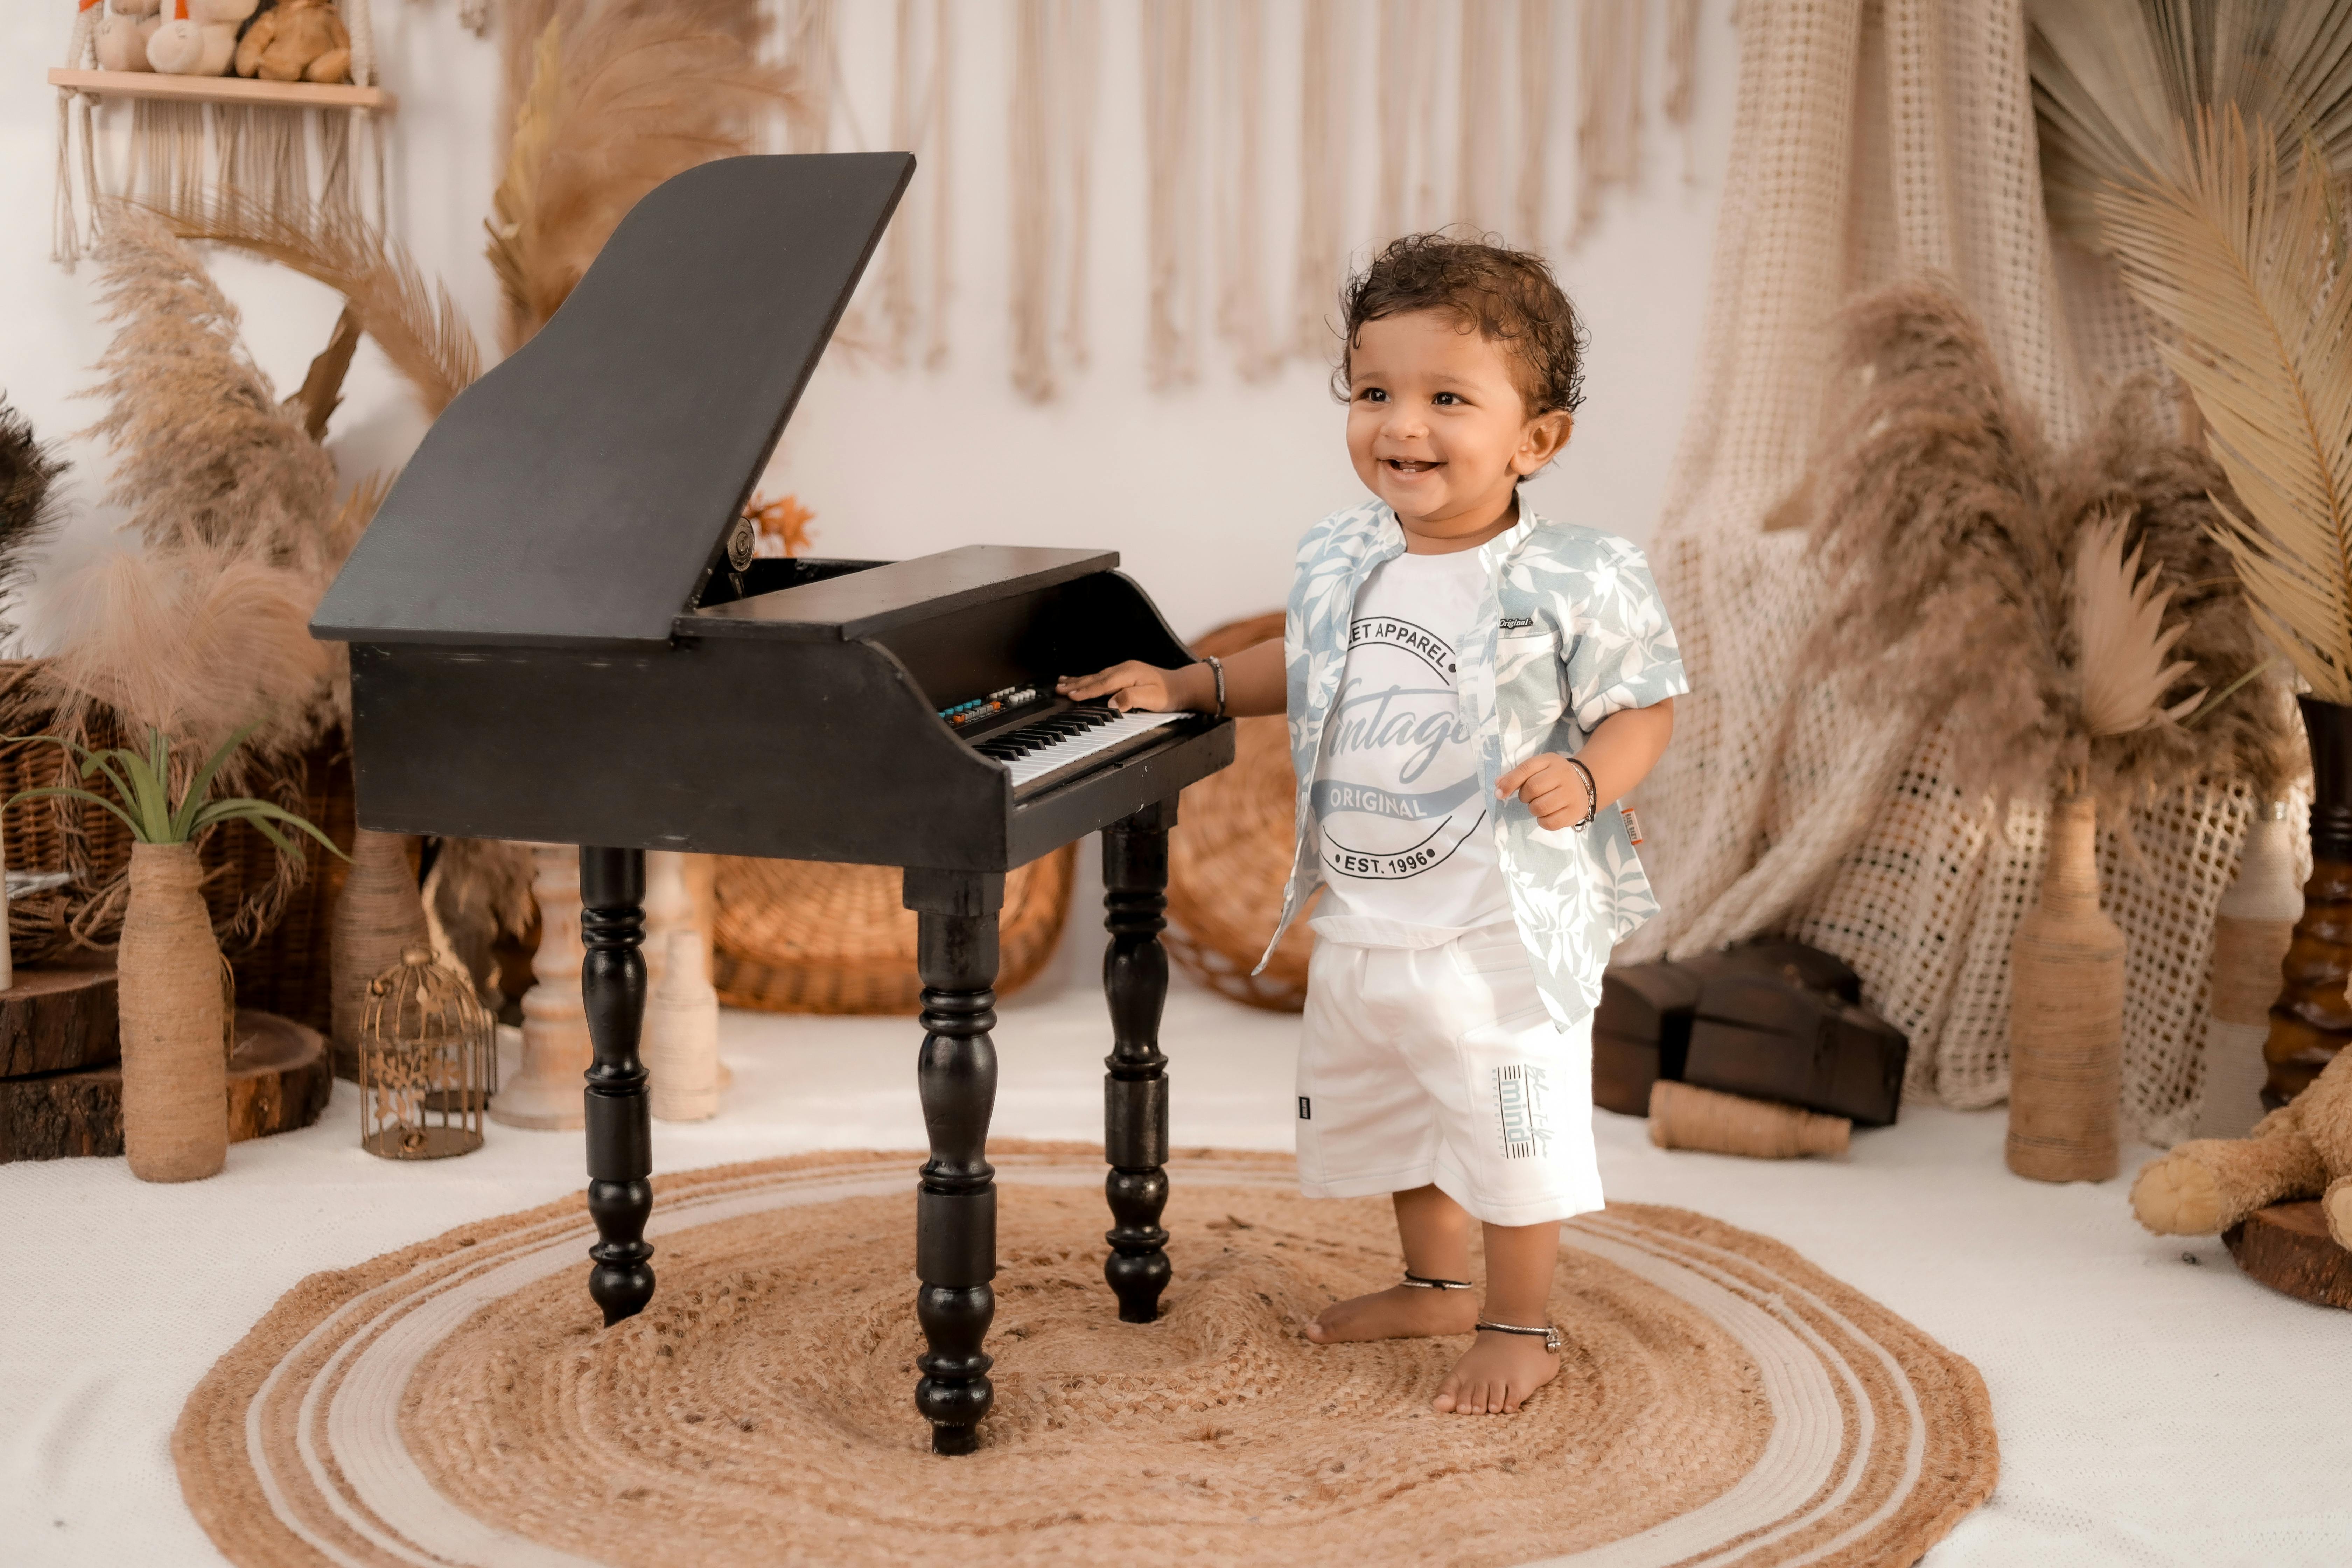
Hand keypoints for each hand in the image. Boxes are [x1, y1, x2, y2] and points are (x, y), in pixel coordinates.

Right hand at [1056, 661, 1199, 713]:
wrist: (1181, 686)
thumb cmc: (1168, 694)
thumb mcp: (1153, 698)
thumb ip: (1131, 698)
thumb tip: (1113, 703)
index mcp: (1128, 674)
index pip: (1102, 684)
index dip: (1086, 690)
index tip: (1071, 695)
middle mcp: (1123, 670)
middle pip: (1095, 678)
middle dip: (1076, 684)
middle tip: (1058, 689)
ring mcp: (1123, 671)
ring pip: (1096, 676)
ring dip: (1078, 680)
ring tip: (1061, 683)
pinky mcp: (1124, 675)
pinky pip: (1102, 676)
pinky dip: (1088, 679)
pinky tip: (1081, 680)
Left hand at [1497, 753, 1592, 829]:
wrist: (1585, 785)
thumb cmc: (1553, 778)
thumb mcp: (1537, 770)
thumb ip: (1517, 776)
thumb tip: (1498, 785)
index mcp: (1551, 761)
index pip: (1526, 769)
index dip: (1509, 782)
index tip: (1499, 794)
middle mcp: (1563, 775)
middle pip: (1532, 789)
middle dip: (1524, 797)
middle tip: (1530, 797)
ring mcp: (1571, 793)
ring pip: (1540, 807)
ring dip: (1533, 809)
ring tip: (1539, 804)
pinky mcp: (1575, 811)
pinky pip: (1550, 823)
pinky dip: (1543, 821)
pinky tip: (1547, 815)